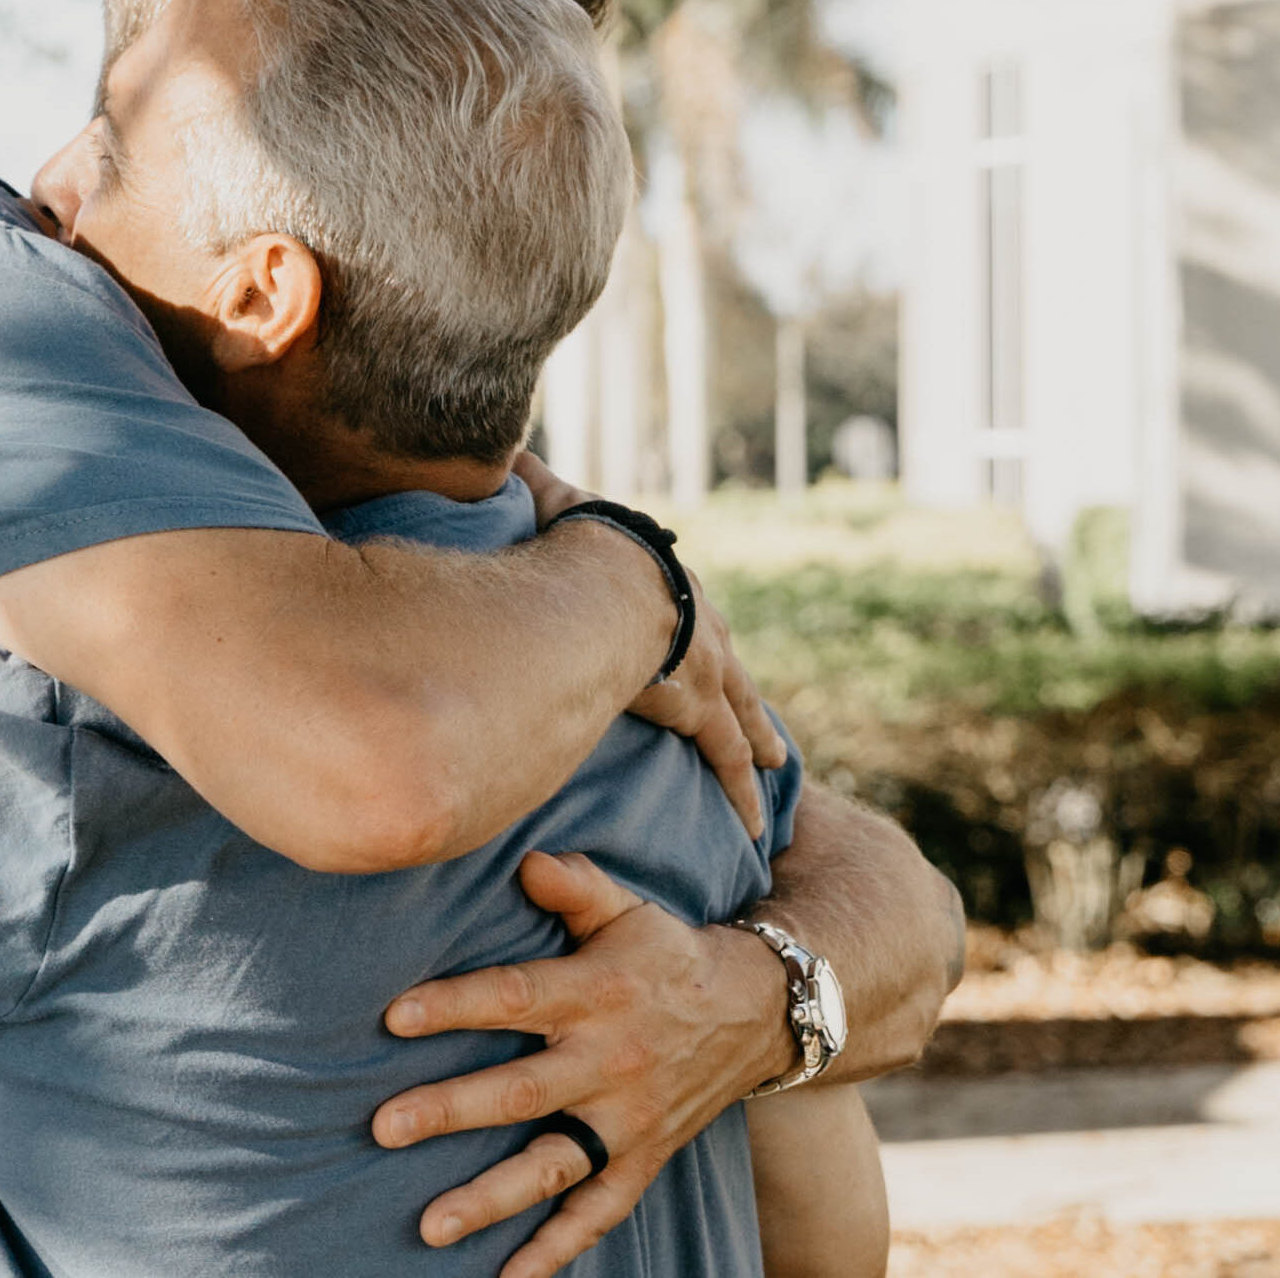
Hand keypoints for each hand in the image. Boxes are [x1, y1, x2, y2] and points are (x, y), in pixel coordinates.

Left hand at [372, 853, 796, 1277]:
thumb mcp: (628, 909)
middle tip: (384, 1126)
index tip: (394, 1016)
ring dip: (491, 1198)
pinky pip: (600, 1213)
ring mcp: (628, 1119)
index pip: (516, 997)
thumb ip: (574, 886)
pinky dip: (558, 1250)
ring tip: (430, 1227)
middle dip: (451, 1110)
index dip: (456, 1005)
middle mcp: (610, 1061)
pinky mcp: (643, 1158)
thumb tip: (524, 859)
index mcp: (597, 992)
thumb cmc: (666, 954)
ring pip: (554, 1164)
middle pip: (522, 1091)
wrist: (758, 1011)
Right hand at [511, 452, 774, 836]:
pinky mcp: (703, 708)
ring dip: (756, 740)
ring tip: (773, 769)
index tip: (713, 655)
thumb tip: (506, 456)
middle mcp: (700, 627)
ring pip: (741, 714)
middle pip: (729, 667)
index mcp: (667, 586)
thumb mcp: (558, 505)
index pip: (692, 617)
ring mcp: (709, 668)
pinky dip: (740, 788)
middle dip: (745, 695)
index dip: (702, 636)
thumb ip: (534, 486)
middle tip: (767, 724)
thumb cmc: (580, 542)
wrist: (607, 580)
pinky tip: (754, 824)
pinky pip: (726, 756)